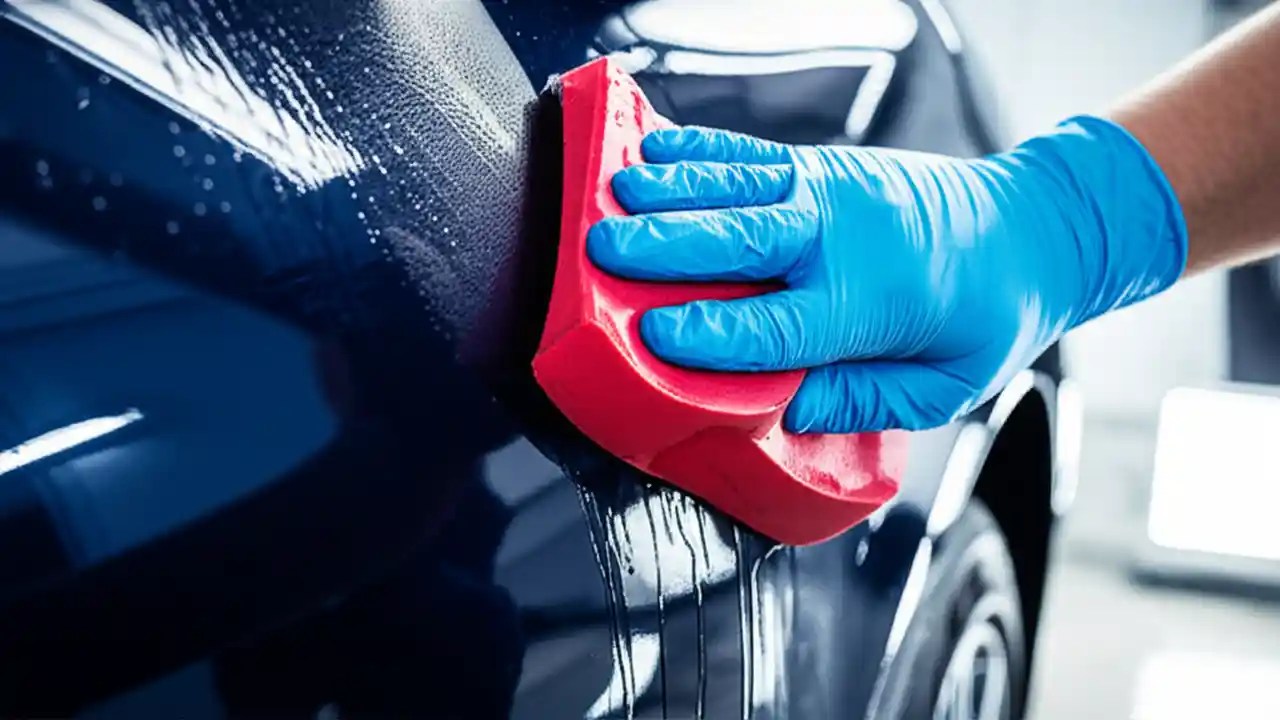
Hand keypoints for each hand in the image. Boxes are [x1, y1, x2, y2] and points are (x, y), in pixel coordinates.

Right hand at [587, 119, 1185, 431]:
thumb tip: (785, 409)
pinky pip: (753, 156)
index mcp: (868, 304)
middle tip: (602, 251)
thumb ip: (862, 399)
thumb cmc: (987, 314)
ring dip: (671, 189)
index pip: (777, 326)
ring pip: (738, 187)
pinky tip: (657, 149)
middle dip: (667, 247)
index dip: (713, 335)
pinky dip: (701, 151)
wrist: (1035, 226)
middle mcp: (842, 238)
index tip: (655, 337)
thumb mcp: (942, 386)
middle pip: (743, 241)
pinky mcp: (825, 167)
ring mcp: (831, 192)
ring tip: (613, 192)